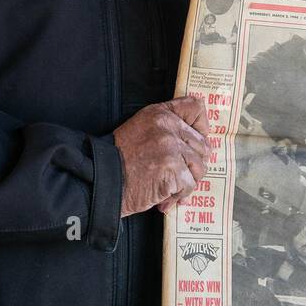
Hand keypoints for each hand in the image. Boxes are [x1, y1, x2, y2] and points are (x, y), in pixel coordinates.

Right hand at [113, 96, 209, 217]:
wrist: (102, 181)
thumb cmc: (119, 161)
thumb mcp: (140, 130)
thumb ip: (165, 129)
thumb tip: (196, 143)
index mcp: (160, 114)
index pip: (195, 107)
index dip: (202, 126)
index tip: (196, 142)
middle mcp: (167, 126)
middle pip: (203, 146)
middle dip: (192, 165)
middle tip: (175, 176)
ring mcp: (171, 148)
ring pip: (199, 168)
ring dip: (185, 183)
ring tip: (167, 188)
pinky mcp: (173, 169)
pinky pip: (189, 186)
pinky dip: (178, 196)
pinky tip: (163, 198)